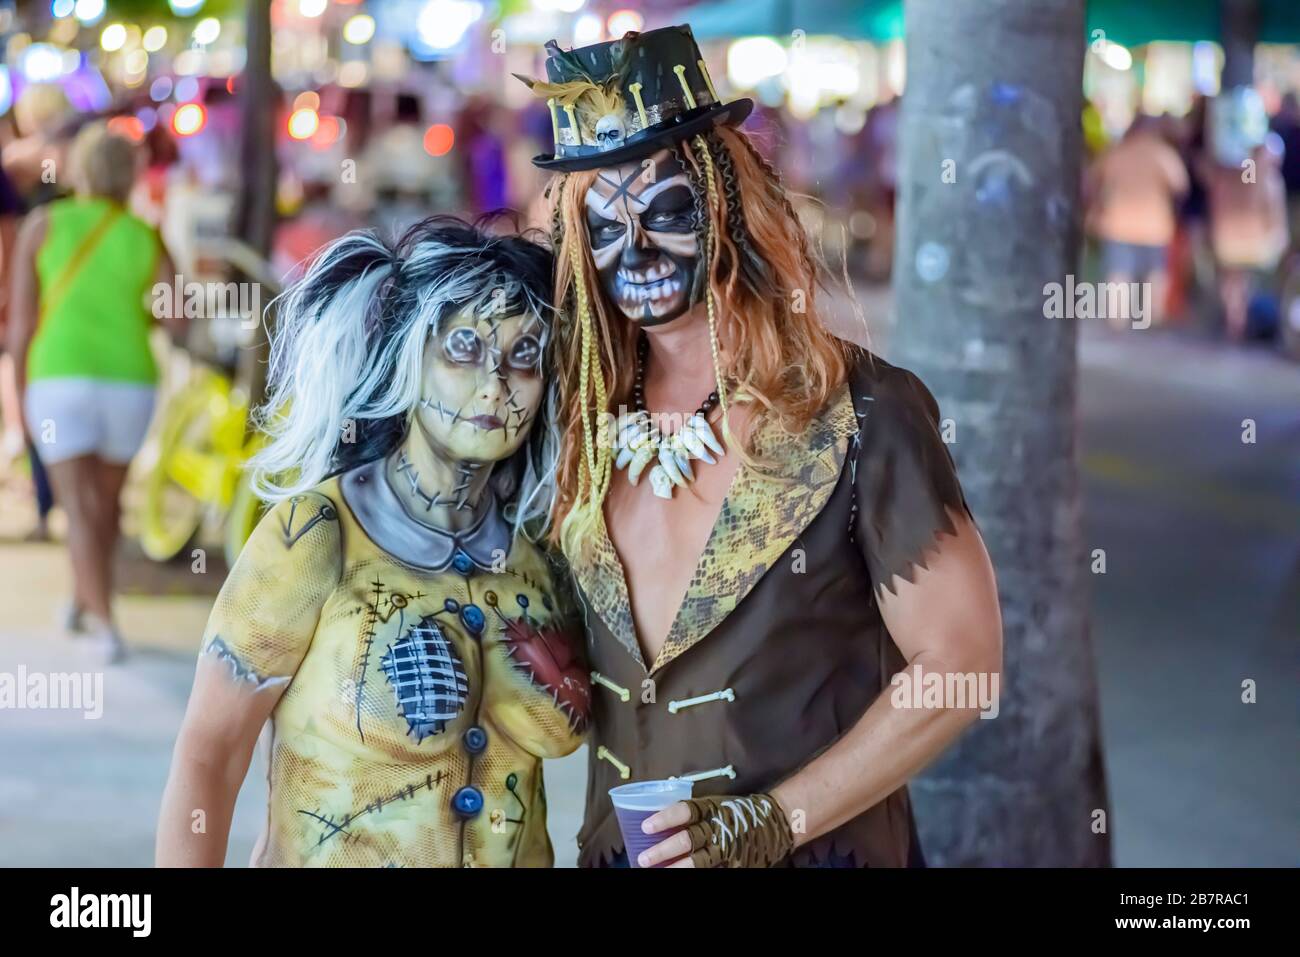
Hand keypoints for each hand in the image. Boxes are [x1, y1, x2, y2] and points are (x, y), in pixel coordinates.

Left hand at [637, 793, 793, 868]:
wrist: (775, 822)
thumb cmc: (737, 811)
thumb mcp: (716, 804)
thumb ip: (693, 813)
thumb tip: (659, 819)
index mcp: (712, 808)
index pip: (685, 811)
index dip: (665, 819)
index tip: (645, 826)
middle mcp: (718, 828)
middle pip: (688, 839)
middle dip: (664, 850)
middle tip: (643, 859)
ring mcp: (727, 849)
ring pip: (698, 862)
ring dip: (676, 868)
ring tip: (658, 873)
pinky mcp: (735, 865)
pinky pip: (714, 871)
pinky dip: (696, 874)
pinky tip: (680, 877)